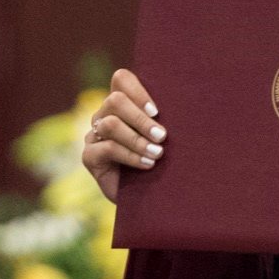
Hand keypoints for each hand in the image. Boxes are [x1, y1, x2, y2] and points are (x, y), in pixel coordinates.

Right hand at [81, 68, 162, 202]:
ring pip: (110, 124)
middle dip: (140, 118)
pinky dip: (131, 156)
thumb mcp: (164, 138)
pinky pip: (108, 148)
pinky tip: (147, 165)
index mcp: (123, 105)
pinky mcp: (89, 156)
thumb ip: (165, 121)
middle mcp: (104, 115)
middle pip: (115, 100)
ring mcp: (94, 135)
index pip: (122, 79)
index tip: (157, 111)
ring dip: (137, 139)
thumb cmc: (161, 163)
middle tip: (162, 136)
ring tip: (157, 153)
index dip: (138, 90)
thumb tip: (189, 104)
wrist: (147, 199)